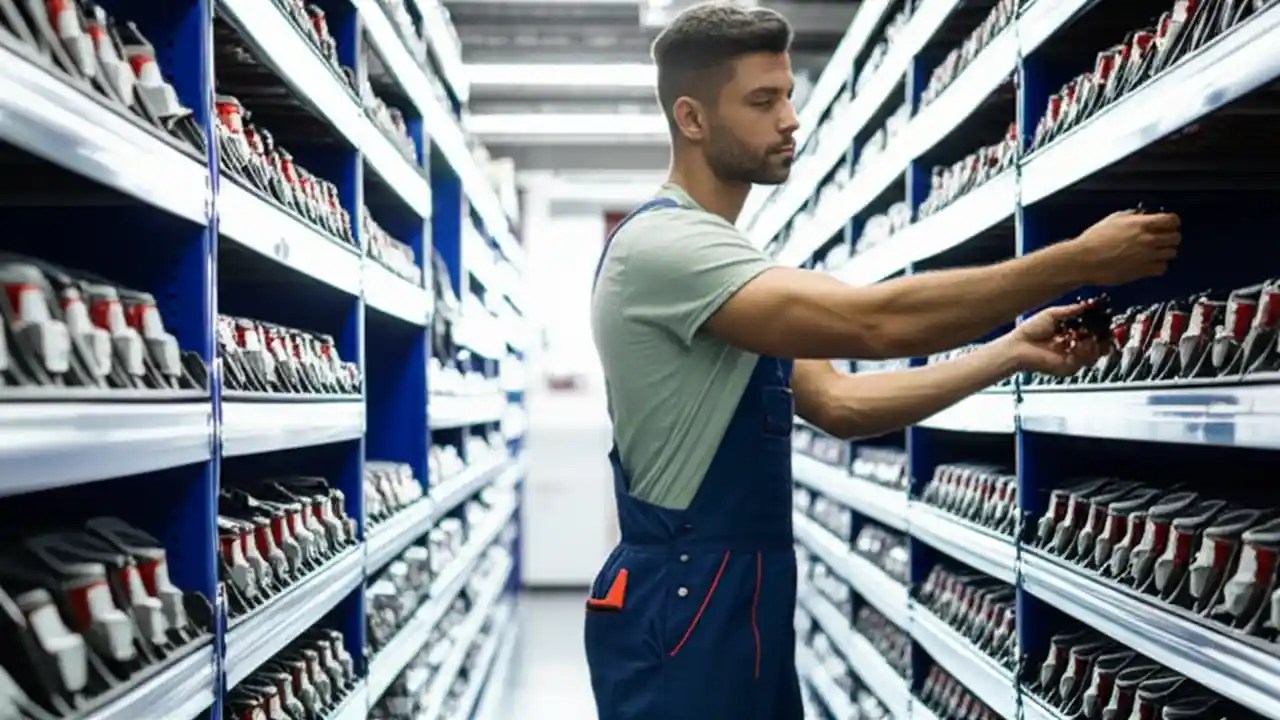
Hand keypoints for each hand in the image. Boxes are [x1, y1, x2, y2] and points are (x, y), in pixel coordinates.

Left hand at [1000, 303, 1105, 375]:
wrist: (1018, 347)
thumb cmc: (1030, 331)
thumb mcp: (1052, 314)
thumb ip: (1071, 310)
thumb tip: (1087, 304)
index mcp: (1068, 334)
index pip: (1091, 331)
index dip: (1099, 326)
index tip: (1106, 319)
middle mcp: (1072, 346)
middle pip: (1097, 344)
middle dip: (1104, 337)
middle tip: (1109, 329)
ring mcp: (1071, 358)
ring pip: (1094, 353)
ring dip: (1095, 343)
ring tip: (1092, 335)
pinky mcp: (1068, 367)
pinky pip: (1084, 361)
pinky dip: (1085, 352)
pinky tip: (1080, 344)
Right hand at [1066, 209, 1180, 284]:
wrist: (1084, 260)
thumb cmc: (1094, 239)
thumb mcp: (1113, 219)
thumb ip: (1133, 216)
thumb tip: (1144, 216)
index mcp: (1141, 224)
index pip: (1171, 220)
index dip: (1172, 222)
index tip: (1168, 224)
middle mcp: (1147, 240)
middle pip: (1176, 238)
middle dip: (1170, 237)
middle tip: (1162, 239)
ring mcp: (1146, 257)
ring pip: (1171, 253)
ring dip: (1165, 251)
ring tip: (1155, 252)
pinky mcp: (1142, 271)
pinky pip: (1163, 268)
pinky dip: (1159, 265)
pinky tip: (1149, 263)